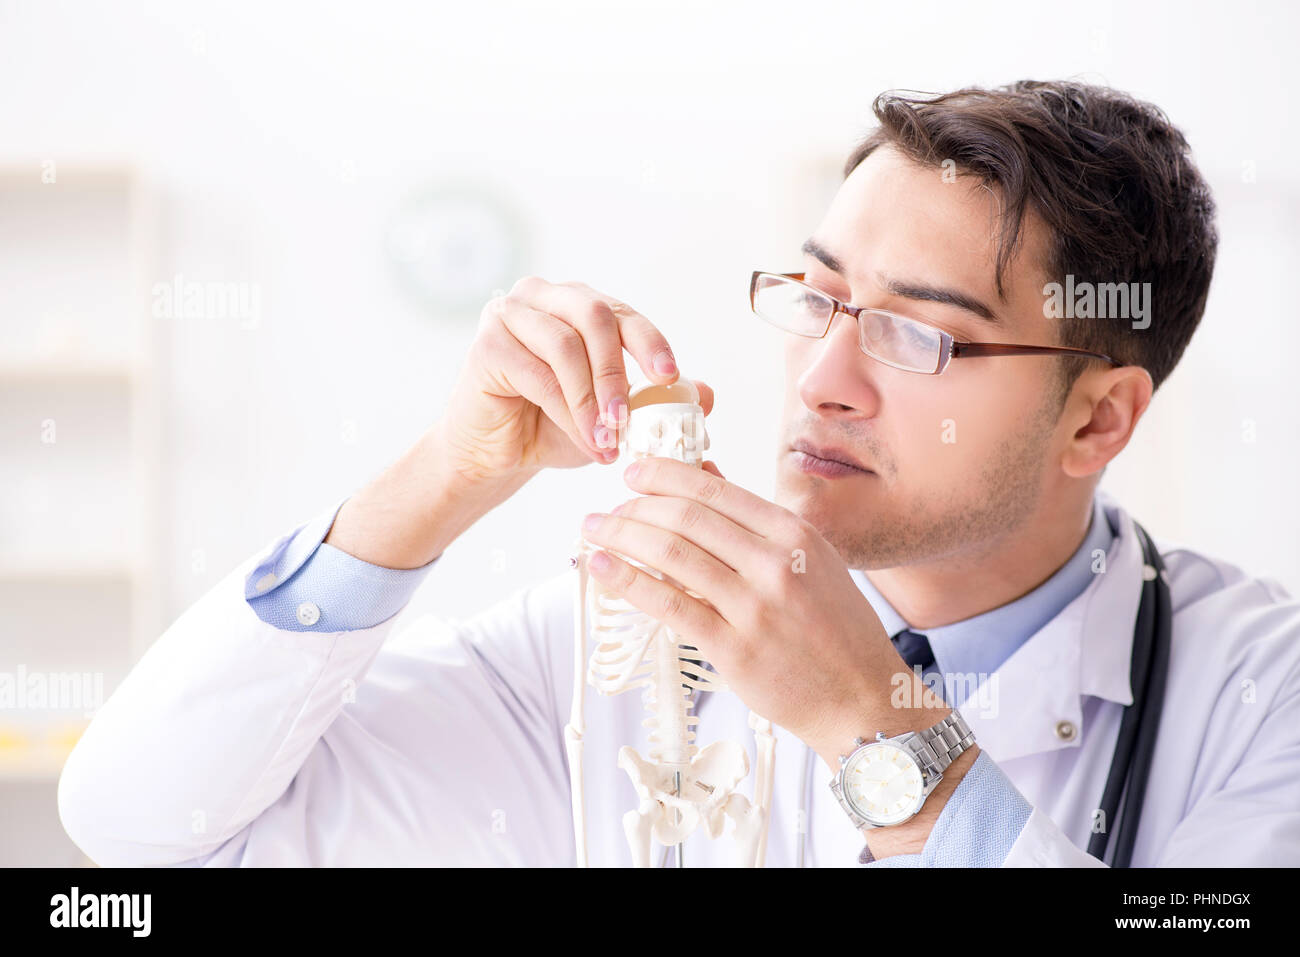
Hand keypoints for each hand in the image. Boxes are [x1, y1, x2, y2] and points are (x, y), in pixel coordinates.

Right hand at [439, 276, 712, 482]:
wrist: (495, 455)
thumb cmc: (552, 427)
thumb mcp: (612, 416)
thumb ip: (655, 402)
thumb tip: (708, 393)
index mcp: (577, 304)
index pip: (622, 313)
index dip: (649, 341)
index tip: (670, 376)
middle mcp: (543, 298)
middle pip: (595, 316)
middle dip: (618, 371)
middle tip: (629, 419)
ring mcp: (510, 315)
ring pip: (565, 345)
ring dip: (591, 398)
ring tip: (607, 439)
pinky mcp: (486, 344)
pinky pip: (537, 374)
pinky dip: (566, 411)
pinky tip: (582, 439)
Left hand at [578, 457, 950, 765]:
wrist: (860, 697)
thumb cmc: (835, 629)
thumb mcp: (809, 559)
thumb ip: (754, 519)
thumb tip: (704, 474)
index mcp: (794, 535)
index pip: (715, 492)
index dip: (665, 477)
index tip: (633, 473)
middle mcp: (774, 564)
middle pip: (687, 518)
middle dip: (635, 507)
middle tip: (608, 509)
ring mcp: (753, 606)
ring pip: (671, 555)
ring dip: (623, 537)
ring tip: (595, 531)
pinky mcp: (733, 647)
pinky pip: (669, 604)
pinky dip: (628, 581)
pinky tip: (602, 568)